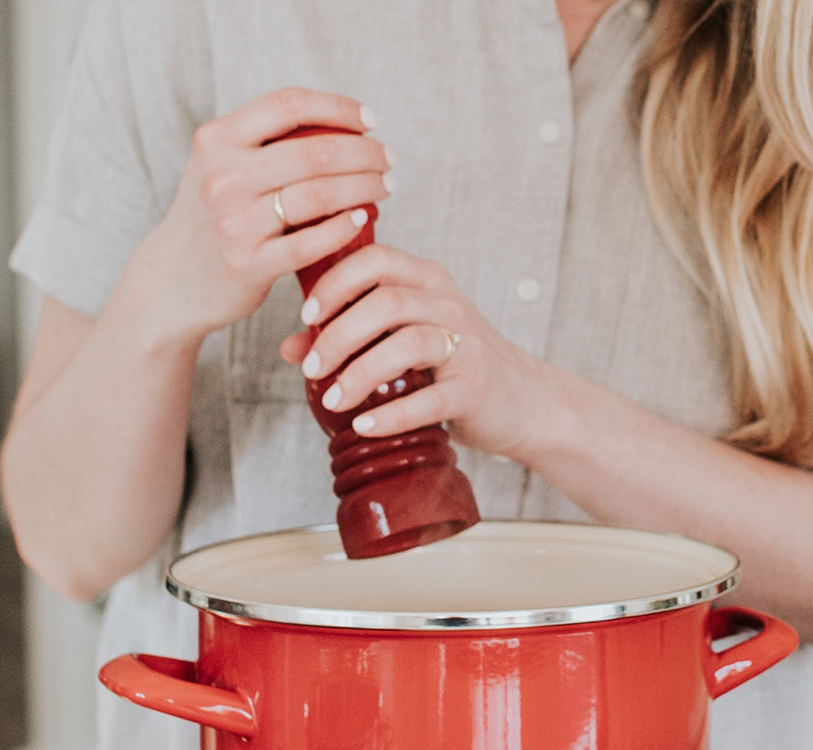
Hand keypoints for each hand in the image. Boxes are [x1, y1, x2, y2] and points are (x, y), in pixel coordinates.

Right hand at [141, 88, 392, 342]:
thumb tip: (340, 126)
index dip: (338, 107)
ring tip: (384, 187)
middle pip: (314, 151)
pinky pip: (311, 242)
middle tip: (388, 160)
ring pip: (319, 195)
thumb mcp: (220, 166)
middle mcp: (222, 176)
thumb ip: (263, 143)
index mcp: (217, 139)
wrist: (172, 280)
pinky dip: (343, 227)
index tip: (369, 120)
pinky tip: (361, 218)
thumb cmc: (212, 218)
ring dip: (364, 187)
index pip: (289, 105)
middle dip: (364, 153)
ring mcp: (234, 221)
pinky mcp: (248, 264)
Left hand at [279, 245, 557, 459]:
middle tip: (312, 368)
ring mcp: (467, 344)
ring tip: (333, 400)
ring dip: (360, 373)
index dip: (335, 283)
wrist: (522, 402)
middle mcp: (448, 304)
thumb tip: (290, 348)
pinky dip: (391, 414)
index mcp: (426, 281)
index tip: (307, 315)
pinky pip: (430, 399)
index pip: (374, 260)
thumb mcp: (403, 340)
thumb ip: (350, 337)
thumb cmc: (453, 366)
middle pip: (385, 301)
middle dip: (338, 335)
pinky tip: (364, 425)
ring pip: (408, 343)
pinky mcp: (474, 388)